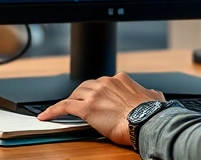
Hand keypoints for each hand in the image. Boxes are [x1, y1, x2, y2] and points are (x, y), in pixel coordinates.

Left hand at [37, 73, 164, 145]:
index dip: (98, 92)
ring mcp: (95, 94)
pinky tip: (45, 116)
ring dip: (70, 102)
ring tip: (63, 111)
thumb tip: (154, 94)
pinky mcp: (85, 107)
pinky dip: (53, 110)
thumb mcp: (154, 97)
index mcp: (120, 79)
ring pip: (75, 95)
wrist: (146, 121)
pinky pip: (64, 106)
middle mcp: (106, 82)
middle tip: (78, 105)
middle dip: (81, 95)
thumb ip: (150, 93)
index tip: (97, 99)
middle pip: (86, 86)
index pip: (103, 83)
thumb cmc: (151, 113)